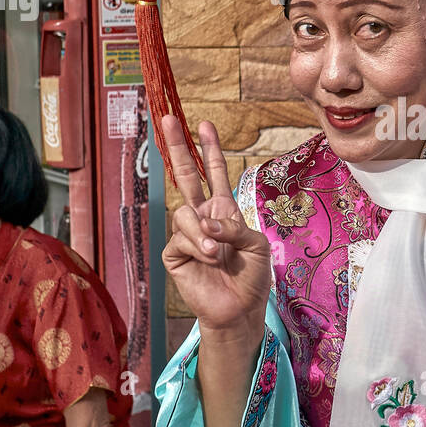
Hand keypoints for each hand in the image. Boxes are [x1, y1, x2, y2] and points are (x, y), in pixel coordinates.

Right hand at [162, 117, 274, 329]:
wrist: (239, 308)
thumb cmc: (252, 277)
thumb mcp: (256, 245)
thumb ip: (234, 227)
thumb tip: (205, 223)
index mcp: (224, 210)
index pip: (215, 173)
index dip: (209, 150)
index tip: (204, 124)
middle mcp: (203, 217)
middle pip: (186, 175)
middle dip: (179, 146)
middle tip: (169, 118)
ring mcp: (187, 234)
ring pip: (183, 213)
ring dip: (201, 231)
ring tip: (214, 251)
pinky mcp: (175, 253)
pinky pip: (180, 238)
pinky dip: (196, 246)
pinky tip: (207, 260)